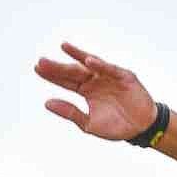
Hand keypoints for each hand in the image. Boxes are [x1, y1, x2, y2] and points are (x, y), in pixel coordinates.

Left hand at [34, 42, 156, 140]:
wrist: (139, 129)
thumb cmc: (115, 126)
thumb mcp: (88, 123)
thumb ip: (69, 112)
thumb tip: (47, 102)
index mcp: (87, 91)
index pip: (66, 81)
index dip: (52, 75)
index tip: (37, 68)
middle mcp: (96, 81)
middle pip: (74, 71)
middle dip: (58, 66)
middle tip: (41, 61)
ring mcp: (109, 77)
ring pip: (90, 64)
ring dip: (77, 55)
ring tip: (63, 47)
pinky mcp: (124, 77)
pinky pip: (110, 70)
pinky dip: (100, 65)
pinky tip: (87, 61)